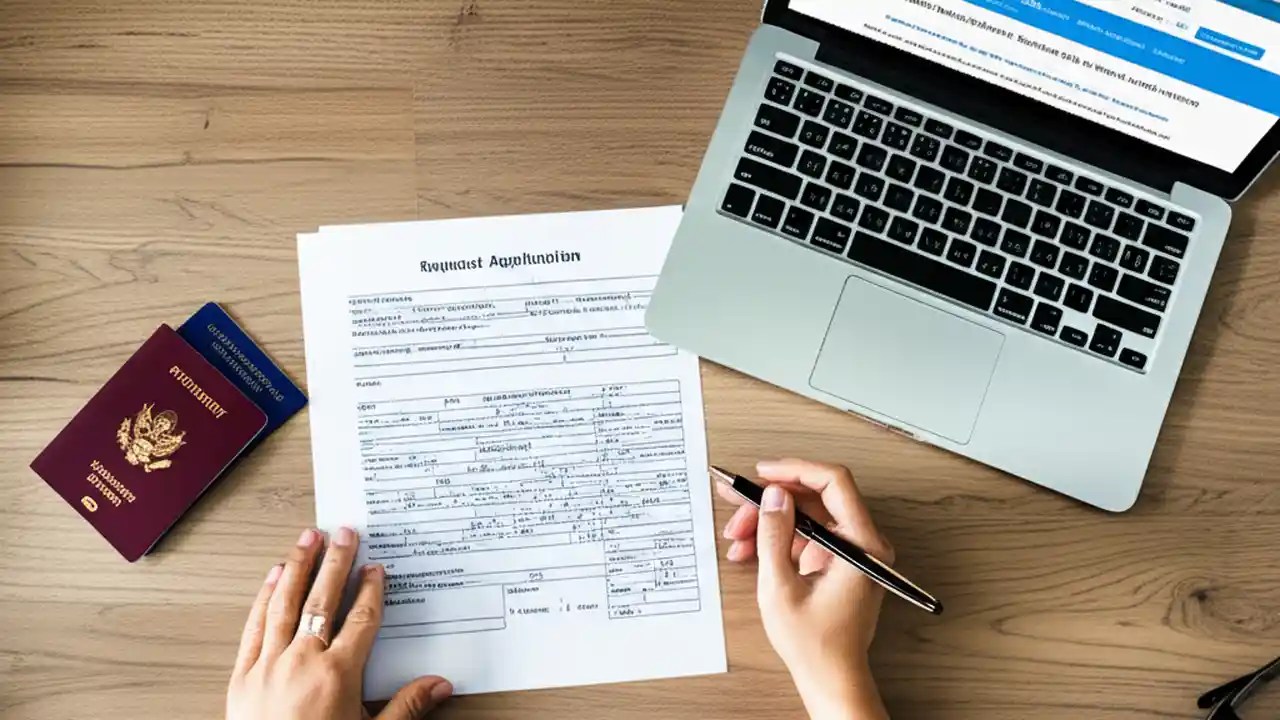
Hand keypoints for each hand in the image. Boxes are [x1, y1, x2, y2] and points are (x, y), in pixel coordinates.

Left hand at [226, 527, 452, 719]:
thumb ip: (405, 707)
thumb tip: (439, 685)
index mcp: (337, 675)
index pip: (360, 619)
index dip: (371, 590)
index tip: (375, 569)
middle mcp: (301, 662)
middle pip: (323, 600)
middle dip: (337, 562)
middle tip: (346, 534)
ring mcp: (268, 666)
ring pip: (285, 603)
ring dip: (298, 566)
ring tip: (308, 539)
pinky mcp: (242, 676)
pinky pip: (254, 627)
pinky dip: (264, 598)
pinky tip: (273, 577)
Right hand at [719, 459, 893, 719]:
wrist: (830, 677)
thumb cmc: (816, 644)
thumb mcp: (781, 586)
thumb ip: (774, 535)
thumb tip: (773, 496)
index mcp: (862, 545)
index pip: (833, 483)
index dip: (794, 471)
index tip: (763, 472)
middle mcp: (863, 543)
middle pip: (814, 500)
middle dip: (771, 502)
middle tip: (737, 503)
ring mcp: (851, 552)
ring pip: (806, 517)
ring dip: (769, 522)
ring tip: (737, 536)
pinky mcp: (838, 562)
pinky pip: (806, 536)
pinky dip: (778, 540)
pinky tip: (750, 550)